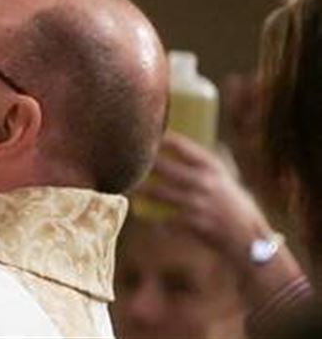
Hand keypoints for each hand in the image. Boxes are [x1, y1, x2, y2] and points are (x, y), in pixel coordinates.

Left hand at [136, 132, 271, 269]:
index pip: (182, 147)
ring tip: (128, 186)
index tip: (146, 135)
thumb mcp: (230, 181)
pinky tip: (143, 217)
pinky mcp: (194, 223)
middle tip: (125, 160)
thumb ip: (212, 164)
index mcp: (213, 168)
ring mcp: (198, 203)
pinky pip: (165, 219)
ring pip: (159, 193)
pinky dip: (154, 219)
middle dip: (143, 164)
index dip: (161, 140)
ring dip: (141, 190)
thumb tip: (194, 145)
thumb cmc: (238, 208)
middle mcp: (205, 182)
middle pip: (164, 168)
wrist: (251, 242)